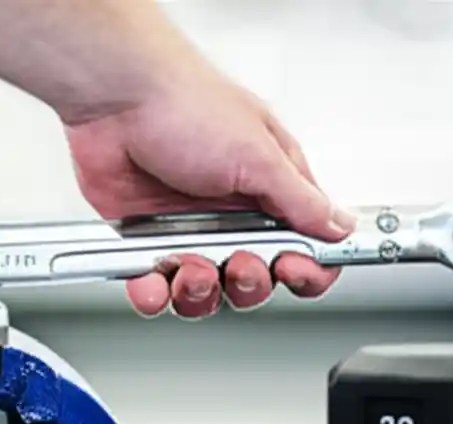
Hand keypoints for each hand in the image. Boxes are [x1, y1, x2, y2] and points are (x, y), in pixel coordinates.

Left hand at [65, 67, 354, 317]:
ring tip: (191, 269)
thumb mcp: (256, 153)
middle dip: (250, 283)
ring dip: (202, 292)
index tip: (295, 269)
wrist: (114, 99)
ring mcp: (188, 229)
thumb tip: (339, 225)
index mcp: (268, 187)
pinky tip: (154, 284)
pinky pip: (156, 286)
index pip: (305, 244)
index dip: (307, 267)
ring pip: (206, 291)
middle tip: (237, 264)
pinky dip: (155, 295)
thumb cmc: (184, 104)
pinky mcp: (146, 241)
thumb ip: (299, 199)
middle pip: (256, 279)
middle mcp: (231, 213)